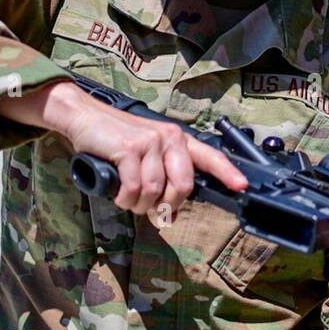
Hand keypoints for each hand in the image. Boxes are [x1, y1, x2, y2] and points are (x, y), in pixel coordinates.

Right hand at [0, 80, 248, 218]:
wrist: (86, 117)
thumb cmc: (117, 139)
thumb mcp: (147, 152)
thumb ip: (162, 175)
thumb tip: (169, 212)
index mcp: (178, 139)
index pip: (209, 156)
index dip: (227, 173)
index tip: (242, 186)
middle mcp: (169, 138)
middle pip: (183, 185)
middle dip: (166, 206)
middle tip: (150, 209)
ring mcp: (150, 142)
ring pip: (154, 191)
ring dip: (139, 204)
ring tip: (128, 198)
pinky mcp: (129, 148)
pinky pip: (133, 188)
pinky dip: (125, 199)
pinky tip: (118, 193)